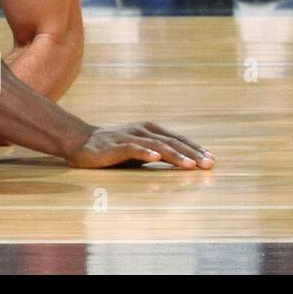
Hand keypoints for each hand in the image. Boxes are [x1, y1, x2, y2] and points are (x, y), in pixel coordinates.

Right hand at [64, 121, 214, 169]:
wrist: (80, 141)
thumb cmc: (113, 148)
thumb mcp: (140, 148)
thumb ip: (160, 152)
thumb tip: (188, 163)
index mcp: (150, 129)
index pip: (178, 138)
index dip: (195, 148)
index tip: (212, 159)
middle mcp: (142, 130)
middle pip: (171, 142)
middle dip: (192, 153)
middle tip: (208, 164)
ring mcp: (128, 137)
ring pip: (156, 145)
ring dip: (175, 155)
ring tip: (190, 164)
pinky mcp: (114, 145)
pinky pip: (132, 148)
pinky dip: (144, 152)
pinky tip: (155, 157)